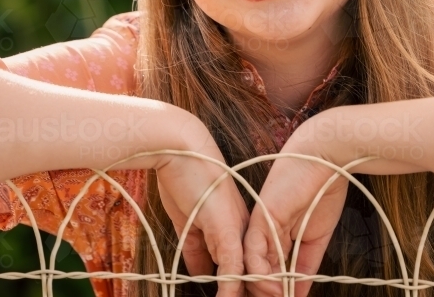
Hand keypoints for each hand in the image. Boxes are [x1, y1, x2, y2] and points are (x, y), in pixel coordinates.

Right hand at [156, 145, 249, 296]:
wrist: (181, 151)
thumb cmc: (183, 180)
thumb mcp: (188, 223)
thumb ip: (198, 250)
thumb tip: (201, 275)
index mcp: (237, 230)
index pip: (243, 269)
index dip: (242, 290)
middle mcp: (243, 232)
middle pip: (251, 275)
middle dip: (252, 294)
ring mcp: (238, 232)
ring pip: (248, 276)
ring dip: (246, 295)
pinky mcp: (228, 231)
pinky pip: (233, 268)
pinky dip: (230, 289)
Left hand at [242, 143, 348, 296]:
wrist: (327, 160)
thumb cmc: (324, 192)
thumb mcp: (316, 239)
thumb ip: (304, 267)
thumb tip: (296, 294)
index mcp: (275, 237)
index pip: (268, 274)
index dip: (273, 293)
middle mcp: (263, 233)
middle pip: (255, 274)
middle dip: (262, 294)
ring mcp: (259, 226)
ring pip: (250, 267)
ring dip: (261, 290)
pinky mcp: (260, 218)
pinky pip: (253, 251)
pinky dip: (261, 273)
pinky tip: (274, 288)